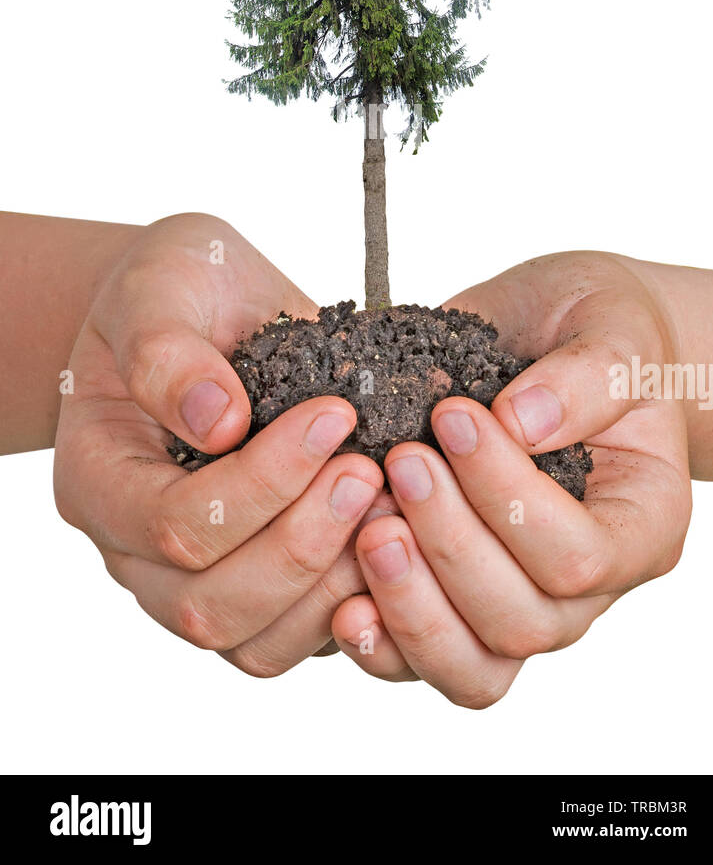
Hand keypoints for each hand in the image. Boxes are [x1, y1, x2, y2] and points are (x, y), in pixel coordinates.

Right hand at [54, 213, 383, 676]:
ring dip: (334, 583)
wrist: (205, 305)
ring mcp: (196, 579)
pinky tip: (400, 534)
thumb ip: (168, 350)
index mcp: (98, 478)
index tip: (333, 415)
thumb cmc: (176, 289)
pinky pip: (302, 639)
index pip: (172, 524)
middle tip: (371, 470)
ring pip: (257, 642)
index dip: (259, 483)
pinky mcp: (261, 590)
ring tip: (393, 504)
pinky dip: (357, 603)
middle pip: (209, 604)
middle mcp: (136, 551)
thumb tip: (219, 419)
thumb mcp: (161, 285)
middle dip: (303, 542)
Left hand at [331, 251, 691, 705]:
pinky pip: (418, 661)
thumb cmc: (593, 326)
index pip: (578, 556)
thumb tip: (521, 422)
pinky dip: (377, 641)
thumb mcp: (610, 327)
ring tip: (368, 528)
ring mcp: (517, 602)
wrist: (552, 329)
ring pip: (472, 666)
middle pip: (520, 621)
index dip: (507, 497)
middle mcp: (587, 586)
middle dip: (449, 546)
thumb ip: (586, 377)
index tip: (452, 416)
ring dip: (410, 605)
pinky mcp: (453, 600)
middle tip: (401, 463)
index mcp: (641, 524)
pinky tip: (341, 597)